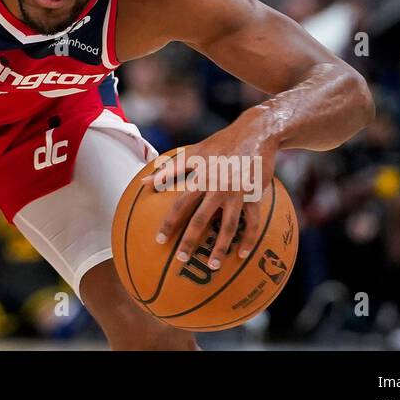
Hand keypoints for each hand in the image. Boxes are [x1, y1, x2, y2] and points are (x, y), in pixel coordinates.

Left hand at [155, 113, 277, 268]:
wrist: (255, 134)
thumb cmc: (220, 144)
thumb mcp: (193, 153)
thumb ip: (169, 170)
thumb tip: (144, 182)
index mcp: (200, 178)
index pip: (180, 205)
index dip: (169, 223)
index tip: (159, 240)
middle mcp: (217, 188)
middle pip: (200, 220)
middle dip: (190, 241)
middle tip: (181, 259)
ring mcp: (237, 194)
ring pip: (227, 226)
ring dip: (220, 247)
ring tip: (213, 266)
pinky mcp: (255, 196)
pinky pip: (252, 223)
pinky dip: (248, 240)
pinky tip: (242, 254)